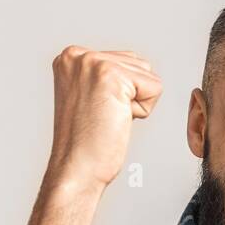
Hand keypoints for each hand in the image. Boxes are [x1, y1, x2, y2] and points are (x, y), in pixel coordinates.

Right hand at [42, 46, 162, 192]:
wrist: (76, 169)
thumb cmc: (86, 143)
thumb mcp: (90, 97)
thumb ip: (107, 76)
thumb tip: (136, 67)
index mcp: (70, 57)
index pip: (125, 61)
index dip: (122, 94)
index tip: (96, 112)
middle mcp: (77, 54)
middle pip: (139, 64)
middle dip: (131, 97)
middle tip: (104, 118)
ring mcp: (92, 62)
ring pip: (148, 75)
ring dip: (136, 104)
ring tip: (108, 118)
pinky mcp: (110, 75)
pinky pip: (154, 88)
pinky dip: (142, 111)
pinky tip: (116, 120)